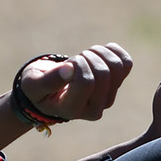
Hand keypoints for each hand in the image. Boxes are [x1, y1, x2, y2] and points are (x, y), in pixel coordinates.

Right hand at [17, 44, 133, 123]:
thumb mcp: (34, 85)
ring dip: (99, 52)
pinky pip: (126, 63)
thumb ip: (49, 80)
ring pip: (116, 67)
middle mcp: (94, 109)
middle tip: (74, 59)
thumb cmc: (37, 87)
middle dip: (88, 57)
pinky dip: (113, 50)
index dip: (78, 64)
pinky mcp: (115, 85)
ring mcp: (107, 98)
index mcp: (72, 110)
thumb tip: (70, 69)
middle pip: (103, 74)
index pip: (86, 82)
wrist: (48, 91)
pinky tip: (99, 51)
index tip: (67, 63)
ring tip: (85, 55)